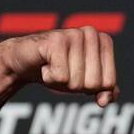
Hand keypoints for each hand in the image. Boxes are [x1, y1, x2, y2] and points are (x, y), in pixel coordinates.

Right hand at [0, 26, 120, 105]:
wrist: (25, 62)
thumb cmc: (58, 69)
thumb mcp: (85, 82)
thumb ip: (104, 90)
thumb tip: (105, 101)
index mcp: (104, 41)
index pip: (109, 83)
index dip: (91, 88)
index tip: (77, 74)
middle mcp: (91, 33)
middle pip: (94, 83)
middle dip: (75, 85)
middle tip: (62, 71)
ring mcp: (74, 34)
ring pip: (77, 82)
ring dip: (61, 82)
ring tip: (52, 66)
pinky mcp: (56, 40)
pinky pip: (62, 77)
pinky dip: (50, 78)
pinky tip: (44, 65)